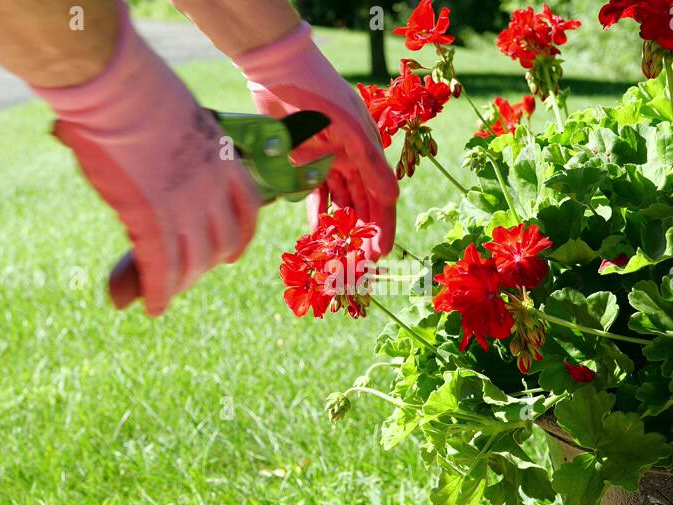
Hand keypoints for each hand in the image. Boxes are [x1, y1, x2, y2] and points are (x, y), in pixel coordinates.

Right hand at [35, 2, 260, 315]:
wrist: (118, 85)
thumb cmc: (135, 87)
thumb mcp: (170, 113)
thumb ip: (168, 139)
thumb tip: (146, 141)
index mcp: (224, 159)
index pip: (246, 210)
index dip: (240, 238)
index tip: (232, 256)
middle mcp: (213, 189)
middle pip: (220, 242)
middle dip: (206, 264)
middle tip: (188, 277)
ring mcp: (186, 208)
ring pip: (192, 261)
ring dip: (180, 283)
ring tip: (166, 296)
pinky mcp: (153, 221)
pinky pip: (160, 269)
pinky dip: (158, 293)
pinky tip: (153, 309)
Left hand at [236, 22, 398, 258]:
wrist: (278, 72)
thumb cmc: (319, 95)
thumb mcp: (349, 130)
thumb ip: (370, 165)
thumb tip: (393, 199)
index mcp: (368, 151)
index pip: (381, 197)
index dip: (382, 226)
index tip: (380, 254)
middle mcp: (352, 159)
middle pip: (362, 204)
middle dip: (363, 234)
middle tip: (359, 264)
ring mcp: (328, 161)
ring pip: (340, 202)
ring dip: (342, 227)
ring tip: (339, 254)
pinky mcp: (304, 161)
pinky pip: (315, 194)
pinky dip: (317, 213)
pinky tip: (317, 233)